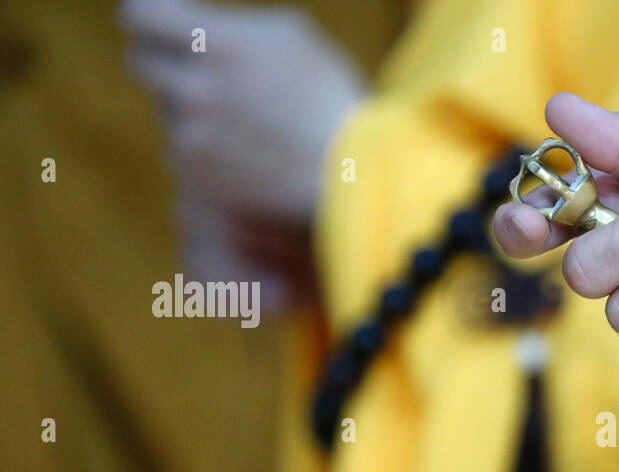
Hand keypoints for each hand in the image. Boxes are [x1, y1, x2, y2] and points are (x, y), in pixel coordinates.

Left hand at [120, 0, 363, 307]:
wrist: (351, 179)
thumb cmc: (330, 99)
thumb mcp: (291, 37)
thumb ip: (232, 25)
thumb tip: (189, 19)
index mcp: (214, 43)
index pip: (139, 17)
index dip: (144, 17)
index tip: (152, 22)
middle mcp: (193, 87)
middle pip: (140, 62)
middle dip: (163, 61)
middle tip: (194, 70)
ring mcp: (189, 135)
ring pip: (166, 111)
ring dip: (190, 111)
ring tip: (244, 123)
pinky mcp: (194, 175)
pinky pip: (182, 152)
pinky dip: (205, 151)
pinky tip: (246, 155)